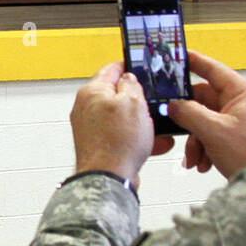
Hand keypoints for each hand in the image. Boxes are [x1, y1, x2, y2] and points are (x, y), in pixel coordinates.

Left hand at [71, 61, 155, 182]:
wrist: (108, 179)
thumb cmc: (116, 143)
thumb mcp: (134, 103)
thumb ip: (132, 85)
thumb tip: (129, 78)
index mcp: (91, 92)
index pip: (111, 70)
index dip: (129, 66)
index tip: (141, 66)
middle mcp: (87, 109)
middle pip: (117, 96)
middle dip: (139, 100)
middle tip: (154, 102)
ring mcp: (92, 129)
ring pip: (123, 118)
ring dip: (143, 122)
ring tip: (158, 127)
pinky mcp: (99, 146)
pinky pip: (122, 137)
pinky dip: (138, 139)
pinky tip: (156, 143)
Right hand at [168, 51, 245, 179]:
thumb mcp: (213, 131)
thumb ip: (189, 113)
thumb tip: (174, 105)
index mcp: (243, 93)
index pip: (213, 69)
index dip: (194, 62)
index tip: (178, 56)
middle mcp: (242, 103)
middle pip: (203, 101)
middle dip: (189, 121)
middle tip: (178, 129)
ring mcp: (240, 119)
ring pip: (205, 121)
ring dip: (195, 140)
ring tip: (195, 158)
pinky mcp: (237, 135)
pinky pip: (212, 134)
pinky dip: (204, 148)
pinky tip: (203, 163)